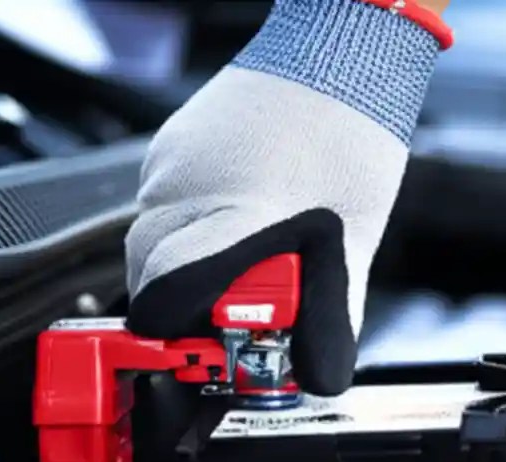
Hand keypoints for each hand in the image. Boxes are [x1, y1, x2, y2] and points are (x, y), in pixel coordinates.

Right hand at [124, 0, 444, 395]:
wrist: (341, 54)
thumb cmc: (353, 132)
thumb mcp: (356, 238)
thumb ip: (334, 308)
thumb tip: (319, 363)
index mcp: (232, 219)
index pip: (165, 304)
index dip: (184, 340)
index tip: (216, 355)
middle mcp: (183, 193)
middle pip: (150, 282)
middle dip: (187, 309)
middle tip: (234, 320)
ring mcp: (168, 168)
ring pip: (149, 245)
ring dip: (187, 268)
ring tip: (245, 266)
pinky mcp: (167, 150)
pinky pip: (159, 207)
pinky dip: (189, 229)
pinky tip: (236, 223)